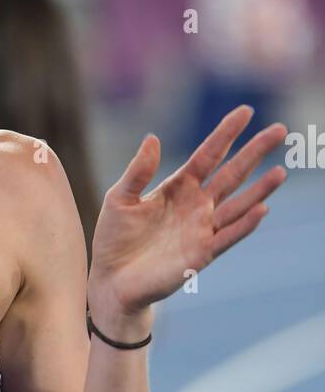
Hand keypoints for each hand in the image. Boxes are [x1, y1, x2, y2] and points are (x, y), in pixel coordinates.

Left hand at [87, 106, 287, 317]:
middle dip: (255, 152)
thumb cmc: (114, 239)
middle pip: (232, 173)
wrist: (111, 281)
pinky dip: (244, 224)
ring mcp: (201, 229)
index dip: (226, 133)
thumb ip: (138, 171)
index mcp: (178, 187)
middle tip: (279, 129)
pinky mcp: (201, 254)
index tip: (246, 111)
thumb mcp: (120, 198)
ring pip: (238, 204)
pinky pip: (227, 236)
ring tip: (281, 171)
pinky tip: (261, 209)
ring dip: (260, 189)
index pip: (208, 154)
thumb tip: (152, 138)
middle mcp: (196, 205)